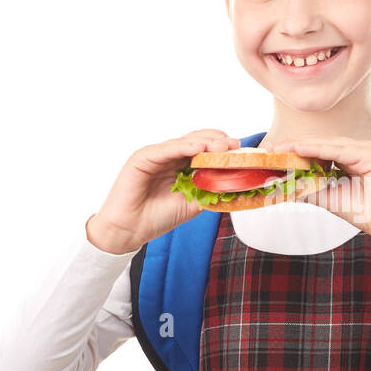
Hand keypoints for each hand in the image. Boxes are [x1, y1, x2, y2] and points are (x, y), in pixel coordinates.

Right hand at [86, 129, 240, 253]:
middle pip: (198, 140)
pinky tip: (198, 148)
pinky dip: (182, 147)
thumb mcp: (192, 204)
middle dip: (218, 141)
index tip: (240, 151)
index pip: (205, 150)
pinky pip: (166, 149)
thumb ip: (210, 192)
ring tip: (221, 145)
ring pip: (184, 142)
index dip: (223, 149)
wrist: (130, 230)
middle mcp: (171, 157)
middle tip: (234, 145)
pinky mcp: (143, 157)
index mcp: (182, 165)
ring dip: (205, 142)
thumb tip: (235, 186)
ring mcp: (157, 155)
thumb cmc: (157, 217)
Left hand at [265, 135, 370, 243]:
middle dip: (294, 146)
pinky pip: (339, 151)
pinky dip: (318, 150)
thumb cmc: (367, 213)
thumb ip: (311, 190)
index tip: (272, 152)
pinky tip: (300, 150)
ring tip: (281, 149)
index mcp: (351, 157)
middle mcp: (358, 150)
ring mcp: (366, 150)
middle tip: (270, 148)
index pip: (318, 150)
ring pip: (327, 145)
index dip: (295, 150)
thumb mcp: (331, 198)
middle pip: (320, 144)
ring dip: (302, 146)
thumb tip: (286, 187)